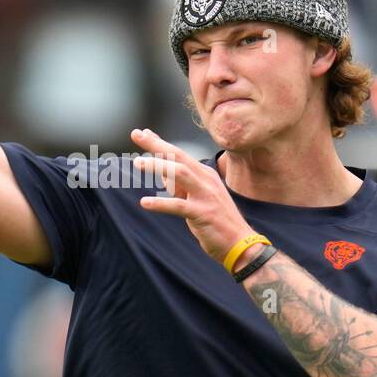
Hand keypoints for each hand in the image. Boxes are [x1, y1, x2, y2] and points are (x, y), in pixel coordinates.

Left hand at [131, 128, 255, 267]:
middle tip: (136, 135)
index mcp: (205, 174)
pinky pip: (179, 205)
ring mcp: (206, 195)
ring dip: (158, 166)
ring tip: (138, 163)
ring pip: (180, 173)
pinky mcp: (204, 213)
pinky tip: (145, 203)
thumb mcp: (197, 198)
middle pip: (178, 156)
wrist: (240, 244)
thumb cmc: (216, 222)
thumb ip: (180, 186)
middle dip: (157, 144)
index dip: (160, 143)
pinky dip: (161, 203)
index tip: (142, 133)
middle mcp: (206, 180)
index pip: (179, 154)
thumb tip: (161, 174)